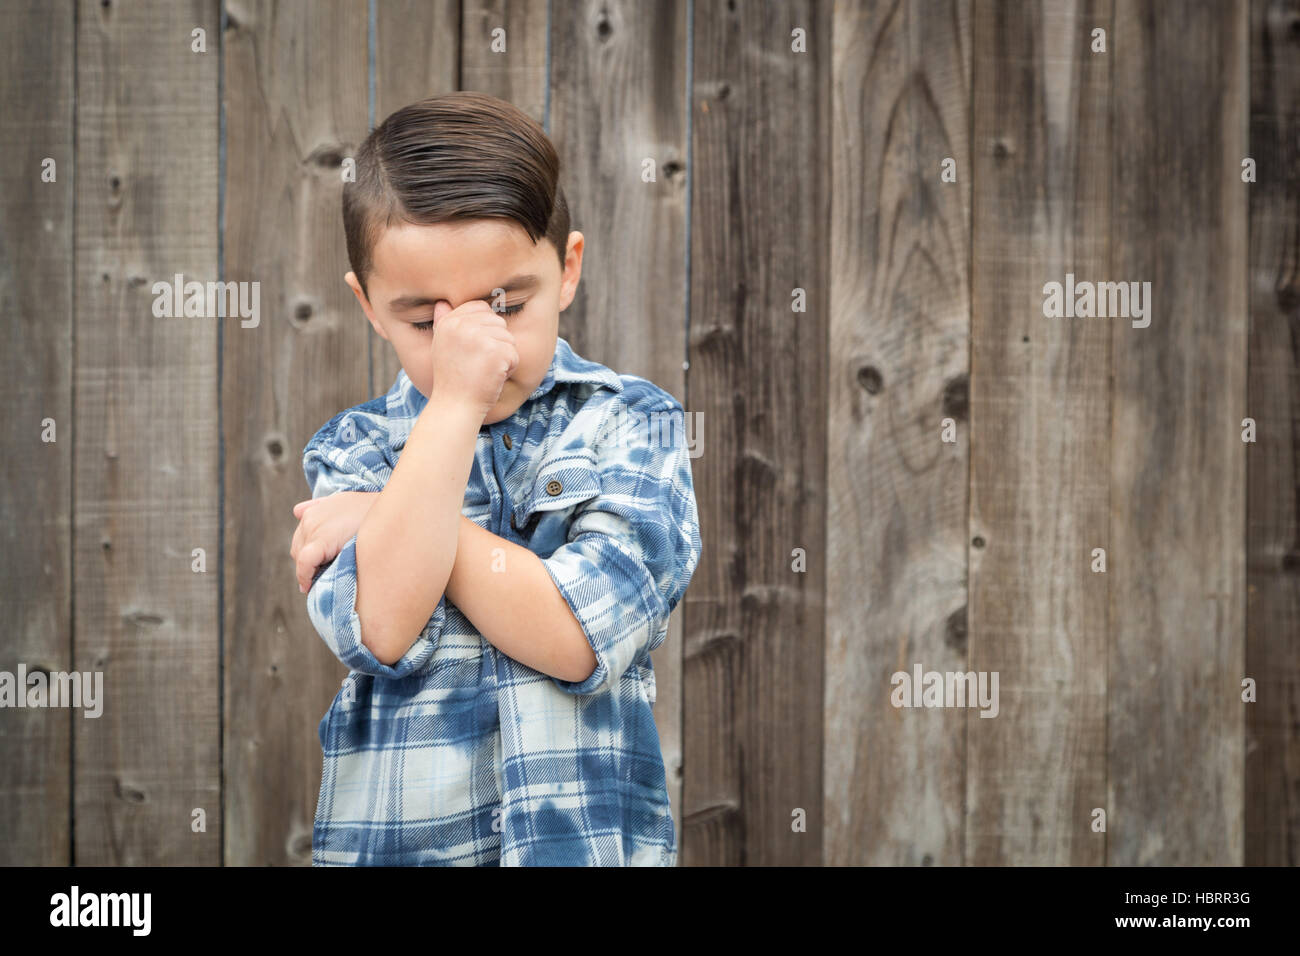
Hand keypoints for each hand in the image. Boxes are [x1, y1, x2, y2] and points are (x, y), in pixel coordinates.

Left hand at [290, 491, 380, 592]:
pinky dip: (304, 575)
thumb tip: (297, 512)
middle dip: (306, 563)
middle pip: (298, 549)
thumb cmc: (372, 509)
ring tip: (320, 580)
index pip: (301, 539)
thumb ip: (320, 505)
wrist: (392, 511)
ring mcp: (314, 528)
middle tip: (320, 576)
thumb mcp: (343, 500)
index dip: (306, 555)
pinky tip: (309, 586)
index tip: (315, 569)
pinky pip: (305, 563)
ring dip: (307, 569)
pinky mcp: (321, 541)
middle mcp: (310, 519)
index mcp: (313, 511)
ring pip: (300, 558)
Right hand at [427, 298, 518, 417]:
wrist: (455, 406)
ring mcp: (479, 338)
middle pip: (498, 322)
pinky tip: (492, 378)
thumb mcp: (441, 346)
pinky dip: (509, 369)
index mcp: (449, 322)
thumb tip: (442, 302)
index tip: (475, 349)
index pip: (481, 308)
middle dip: (496, 344)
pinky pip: (515, 355)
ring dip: (503, 358)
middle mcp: (462, 326)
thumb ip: (444, 323)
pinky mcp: (496, 351)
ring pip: (509, 338)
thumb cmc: (452, 379)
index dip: (486, 328)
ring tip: (484, 371)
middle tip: (479, 364)